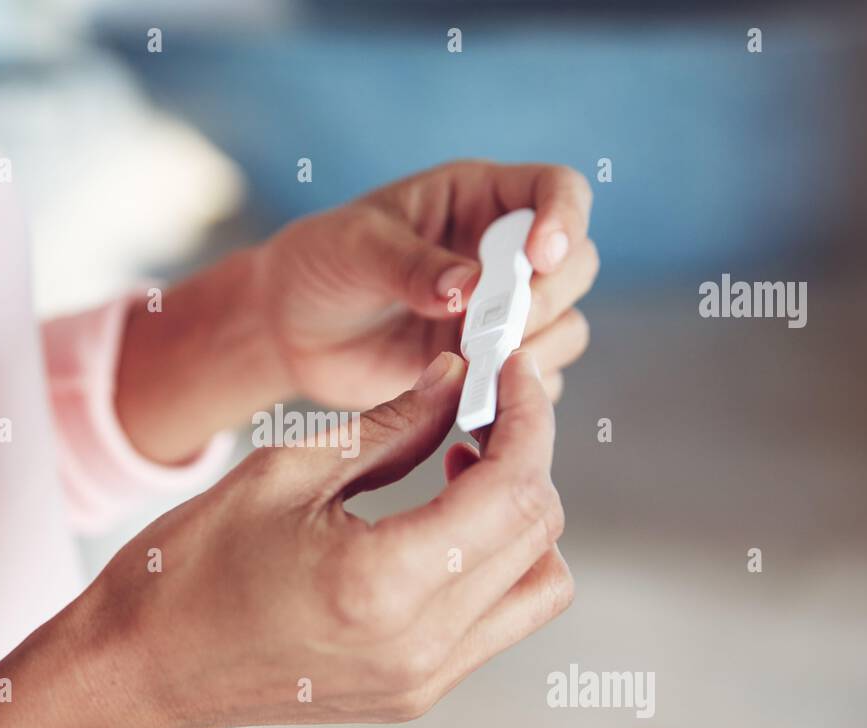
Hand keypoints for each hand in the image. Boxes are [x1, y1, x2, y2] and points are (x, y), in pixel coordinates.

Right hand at [86, 349, 570, 727]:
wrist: (143, 668)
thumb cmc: (190, 568)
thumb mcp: (287, 471)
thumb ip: (390, 425)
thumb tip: (457, 380)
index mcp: (382, 582)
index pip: (513, 489)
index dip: (529, 416)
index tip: (511, 372)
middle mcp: (420, 645)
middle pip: (540, 534)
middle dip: (528, 455)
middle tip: (484, 408)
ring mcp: (423, 680)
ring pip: (540, 586)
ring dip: (521, 516)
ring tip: (462, 470)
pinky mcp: (415, 692)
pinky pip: (498, 620)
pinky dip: (495, 561)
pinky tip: (441, 523)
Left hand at [114, 161, 597, 464]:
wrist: (290, 330)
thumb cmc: (320, 264)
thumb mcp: (357, 247)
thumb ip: (412, 265)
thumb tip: (470, 290)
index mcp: (479, 199)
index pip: (558, 190)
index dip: (564, 220)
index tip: (540, 257)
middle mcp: (502, 254)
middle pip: (576, 265)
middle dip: (547, 298)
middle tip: (495, 328)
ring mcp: (500, 313)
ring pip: (565, 326)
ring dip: (538, 350)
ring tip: (481, 366)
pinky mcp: (487, 365)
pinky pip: (533, 382)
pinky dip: (516, 393)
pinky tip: (475, 397)